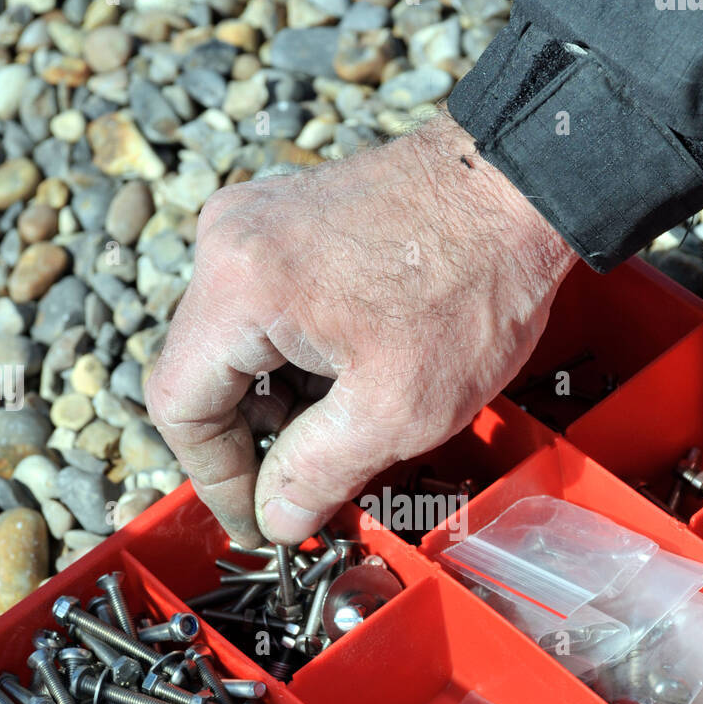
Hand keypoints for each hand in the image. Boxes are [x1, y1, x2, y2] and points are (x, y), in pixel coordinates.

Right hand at [145, 109, 577, 545]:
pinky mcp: (284, 218)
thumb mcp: (396, 409)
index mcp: (238, 286)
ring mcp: (254, 220)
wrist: (524, 186)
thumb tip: (276, 517)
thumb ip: (318, 473)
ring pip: (233, 344)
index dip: (212, 477)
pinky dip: (292, 358)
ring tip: (345, 430)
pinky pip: (259, 308)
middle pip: (201, 372)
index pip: (178, 404)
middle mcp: (227, 240)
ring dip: (277, 401)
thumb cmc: (474, 283)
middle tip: (306, 488)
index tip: (255, 517)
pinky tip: (348, 379)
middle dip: (252, 441)